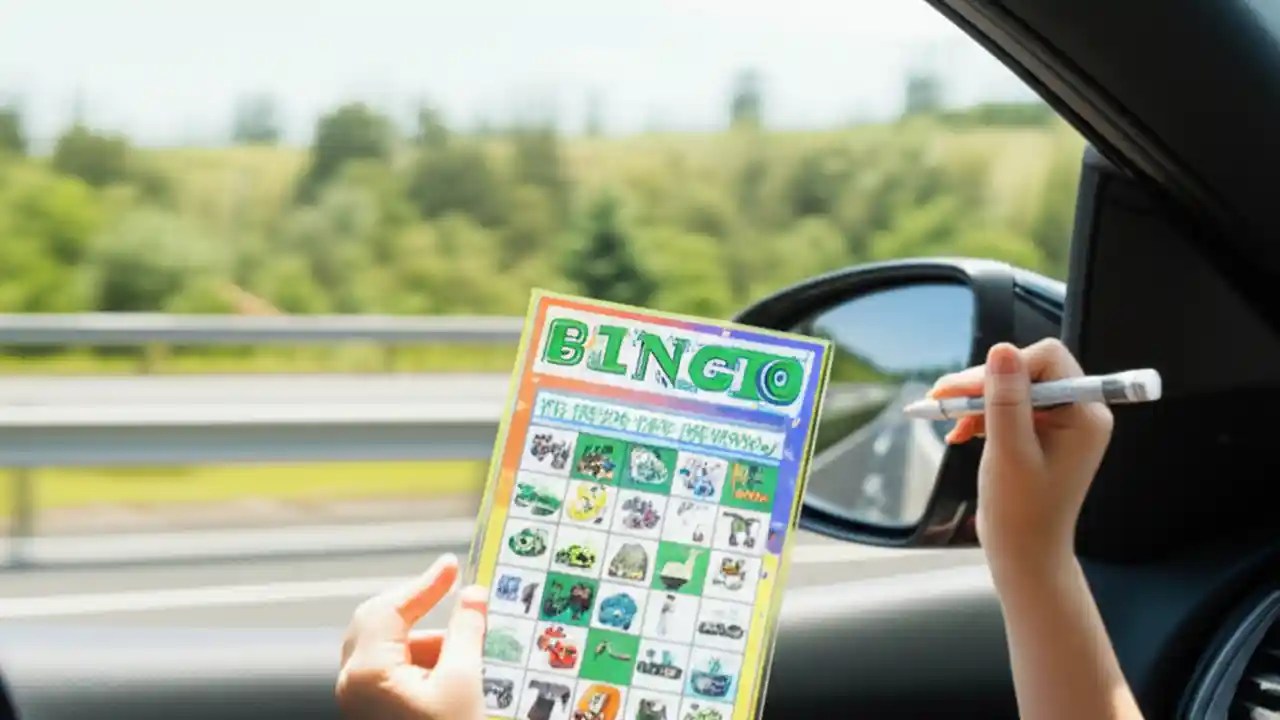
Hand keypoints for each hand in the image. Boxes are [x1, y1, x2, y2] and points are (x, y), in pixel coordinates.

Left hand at [336, 554, 487, 719]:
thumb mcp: (463, 682)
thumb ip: (466, 632)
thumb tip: (473, 596)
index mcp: (367, 671)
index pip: (390, 607)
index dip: (425, 584)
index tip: (452, 567)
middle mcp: (353, 683)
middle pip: (383, 623)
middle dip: (423, 610)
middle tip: (455, 598)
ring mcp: (359, 700)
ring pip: (390, 648)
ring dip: (429, 642)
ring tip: (469, 650)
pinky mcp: (372, 712)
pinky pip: (392, 671)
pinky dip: (423, 662)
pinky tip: (455, 672)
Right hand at [928, 339, 1112, 583]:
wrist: (1024, 554)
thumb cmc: (1021, 511)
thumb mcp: (1009, 452)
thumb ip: (1006, 400)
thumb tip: (1001, 350)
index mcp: (1085, 413)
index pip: (1046, 359)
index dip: (1002, 367)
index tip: (963, 388)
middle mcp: (1078, 412)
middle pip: (1026, 371)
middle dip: (981, 383)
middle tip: (939, 397)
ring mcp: (1059, 424)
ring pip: (1011, 387)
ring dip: (975, 400)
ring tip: (944, 419)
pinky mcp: (1039, 434)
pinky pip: (1007, 408)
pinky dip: (979, 416)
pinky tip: (958, 433)